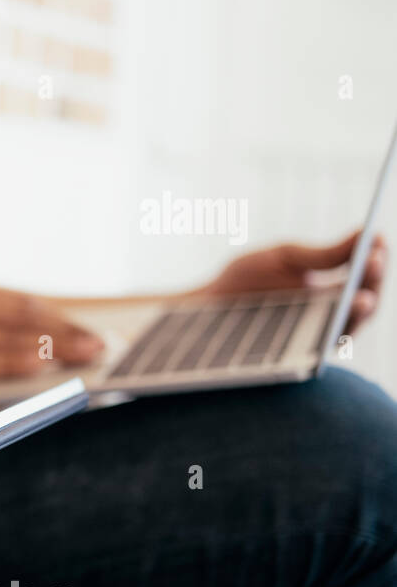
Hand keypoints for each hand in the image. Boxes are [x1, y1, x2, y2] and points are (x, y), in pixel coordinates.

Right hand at [0, 270, 102, 394]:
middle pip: (24, 313)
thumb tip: (10, 348)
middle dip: (69, 329)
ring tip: (90, 355)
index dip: (59, 317)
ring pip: (9, 334)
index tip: (92, 329)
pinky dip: (14, 361)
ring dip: (55, 344)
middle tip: (107, 345)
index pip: (18, 303)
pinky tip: (41, 366)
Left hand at [203, 231, 385, 333]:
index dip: (375, 256)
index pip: (363, 274)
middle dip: (374, 278)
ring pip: (354, 323)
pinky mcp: (305, 354)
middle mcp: (331, 313)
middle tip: (375, 257)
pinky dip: (340, 330)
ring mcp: (319, 334)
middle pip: (367, 298)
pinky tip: (343, 314)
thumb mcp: (285, 257)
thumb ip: (324, 252)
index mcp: (331, 289)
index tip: (378, 236)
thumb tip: (366, 232)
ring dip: (365, 307)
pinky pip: (328, 344)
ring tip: (365, 292)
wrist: (208, 306)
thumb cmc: (245, 280)